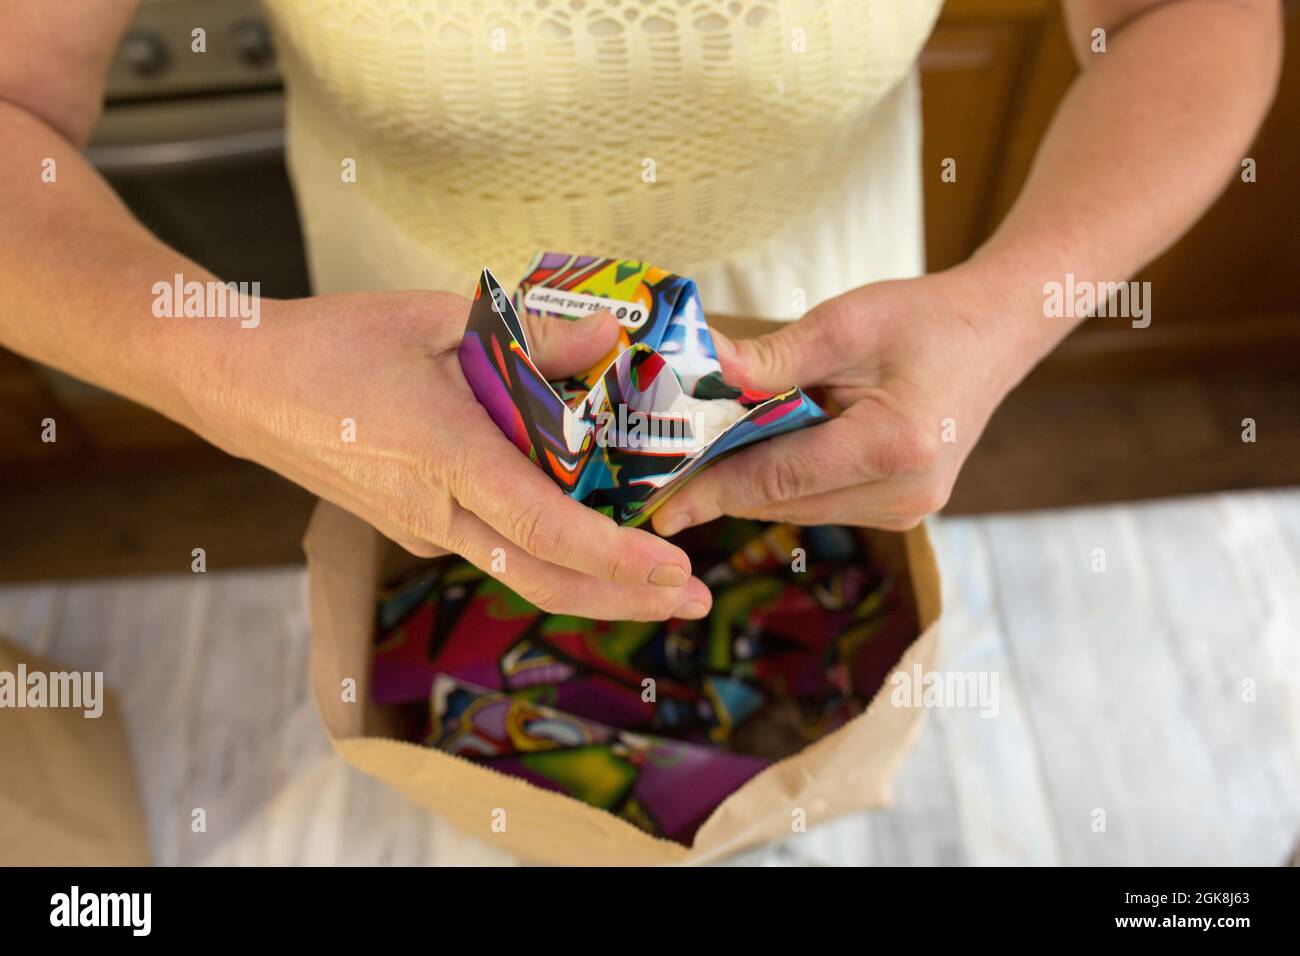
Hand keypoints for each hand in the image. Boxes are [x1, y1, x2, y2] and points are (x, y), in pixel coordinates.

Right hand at [190, 290, 712, 620]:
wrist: (241, 386)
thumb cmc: (332, 345)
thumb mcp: (433, 321)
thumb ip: (528, 339)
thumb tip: (609, 338)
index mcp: (444, 456)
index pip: (542, 529)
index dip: (614, 559)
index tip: (674, 573)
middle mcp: (434, 512)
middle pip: (542, 580)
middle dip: (625, 598)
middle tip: (693, 600)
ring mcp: (421, 529)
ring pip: (521, 573)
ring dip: (595, 583)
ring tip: (660, 582)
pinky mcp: (416, 528)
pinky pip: (494, 547)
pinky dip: (550, 551)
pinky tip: (589, 531)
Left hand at [651, 267, 1034, 533]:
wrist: (995, 335)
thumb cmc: (924, 319)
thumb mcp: (846, 323)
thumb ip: (774, 357)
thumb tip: (704, 372)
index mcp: (893, 447)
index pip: (780, 479)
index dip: (714, 491)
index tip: (661, 506)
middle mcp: (905, 495)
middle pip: (784, 502)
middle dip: (723, 486)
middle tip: (663, 474)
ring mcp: (908, 510)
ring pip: (798, 509)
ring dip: (752, 486)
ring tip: (704, 457)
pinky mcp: (902, 510)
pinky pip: (821, 504)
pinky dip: (785, 483)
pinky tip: (761, 452)